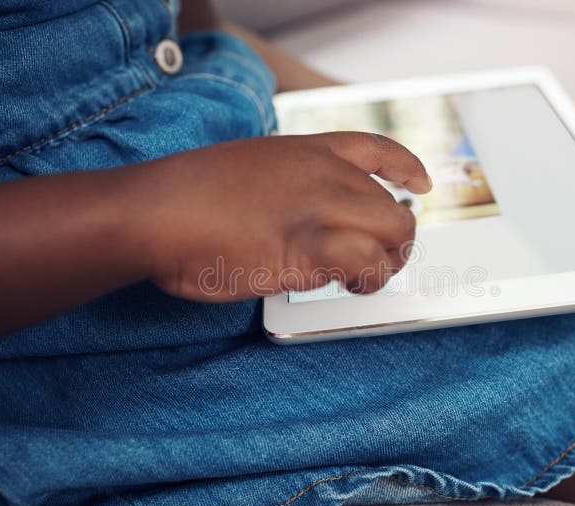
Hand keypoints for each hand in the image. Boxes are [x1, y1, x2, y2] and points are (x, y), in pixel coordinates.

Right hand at [133, 132, 431, 301]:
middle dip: (394, 242)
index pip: (377, 150)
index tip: (420, 186)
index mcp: (306, 150)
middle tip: (375, 263)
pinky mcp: (308, 247)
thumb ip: (285, 184)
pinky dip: (365, 280)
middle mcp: (322, 174)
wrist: (154, 210)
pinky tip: (346, 285)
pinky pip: (365, 263)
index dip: (406, 168)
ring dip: (385, 265)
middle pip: (392, 208)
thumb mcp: (247, 168)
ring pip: (392, 233)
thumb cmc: (185, 196)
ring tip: (358, 280)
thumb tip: (302, 212)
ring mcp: (318, 207)